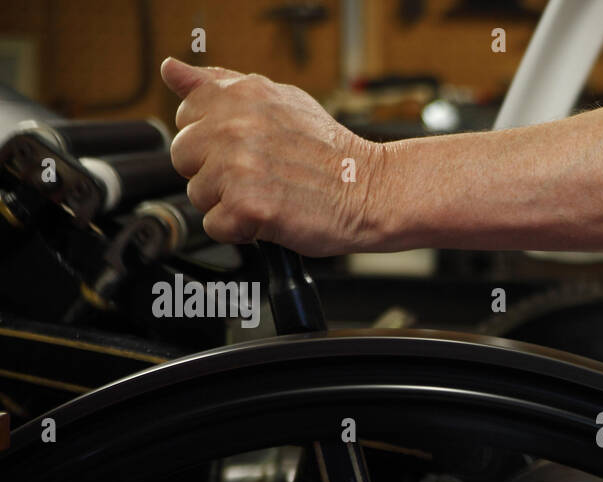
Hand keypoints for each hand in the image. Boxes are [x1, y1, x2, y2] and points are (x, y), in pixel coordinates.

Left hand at [160, 57, 386, 255]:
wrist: (371, 190)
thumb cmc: (331, 153)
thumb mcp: (278, 100)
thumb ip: (220, 85)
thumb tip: (172, 70)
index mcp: (241, 94)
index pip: (185, 115)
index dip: (211, 138)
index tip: (242, 147)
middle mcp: (236, 126)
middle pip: (184, 157)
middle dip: (214, 171)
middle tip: (257, 175)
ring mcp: (240, 166)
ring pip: (198, 194)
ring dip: (228, 203)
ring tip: (268, 194)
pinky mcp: (249, 205)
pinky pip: (216, 226)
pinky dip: (241, 230)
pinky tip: (269, 216)